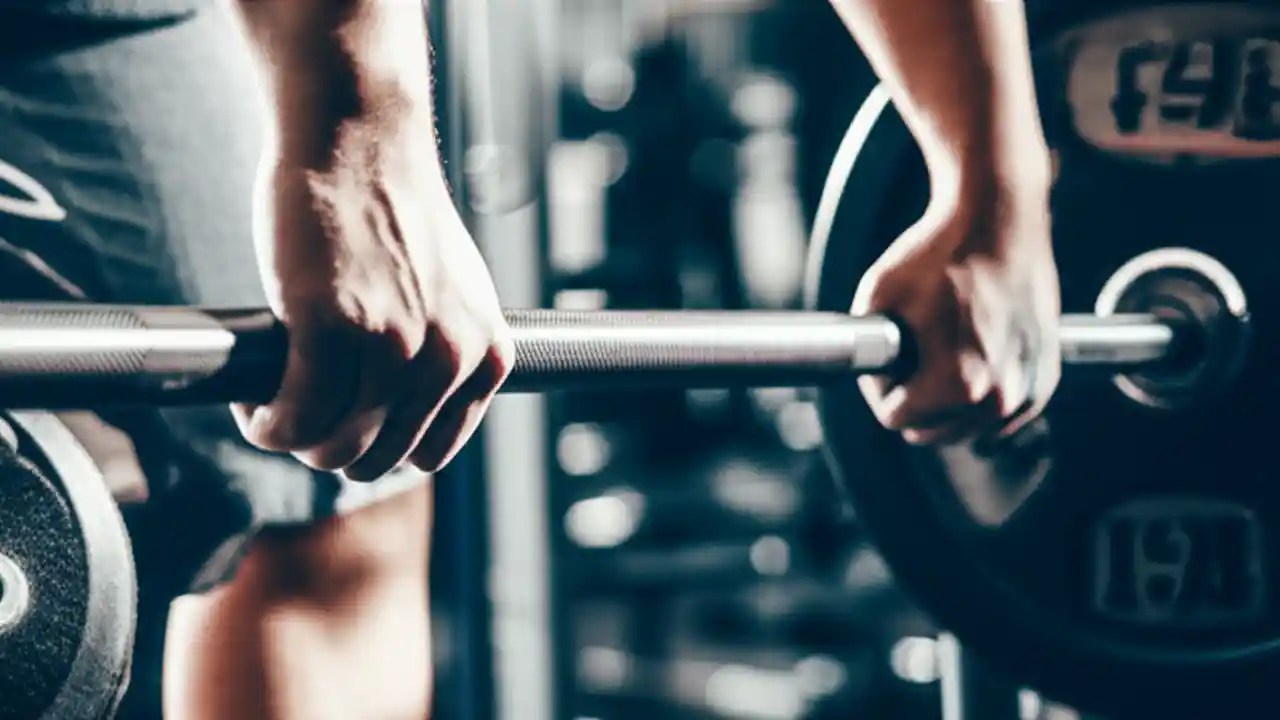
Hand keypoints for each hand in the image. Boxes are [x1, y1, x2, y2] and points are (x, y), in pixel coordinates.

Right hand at [234, 122, 512, 480]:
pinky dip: (264, 424)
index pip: (431, 452)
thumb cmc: (392, 212)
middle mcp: (449, 357)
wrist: (360, 139)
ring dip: (292, 439)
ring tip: (272, 407)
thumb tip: (402, 417)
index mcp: (487, 354)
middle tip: (296, 411)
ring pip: (332, 448)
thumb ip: (443, 351)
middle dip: (328, 446)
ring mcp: (394, 345)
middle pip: (377, 459)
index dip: (378, 447)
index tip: (342, 421)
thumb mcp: (451, 292)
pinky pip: (292, 419)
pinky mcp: (332, 326)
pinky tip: (252, 403)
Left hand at [853, 182, 1059, 444]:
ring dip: (948, 403)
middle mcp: (1001, 397)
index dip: (879, 384)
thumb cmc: (935, 253)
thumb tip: (876, 382)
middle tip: (914, 351)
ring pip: (968, 429)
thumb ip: (868, 354)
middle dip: (915, 398)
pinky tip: (972, 364)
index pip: (893, 417)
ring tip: (943, 350)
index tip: (888, 353)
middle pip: (932, 432)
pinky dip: (983, 399)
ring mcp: (1029, 390)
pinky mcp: (1047, 377)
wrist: (997, 216)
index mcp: (958, 385)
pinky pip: (1002, 416)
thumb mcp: (877, 300)